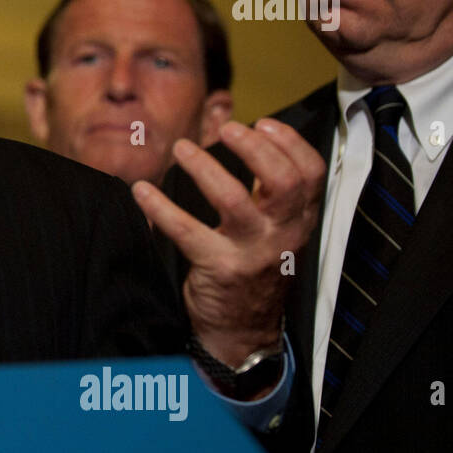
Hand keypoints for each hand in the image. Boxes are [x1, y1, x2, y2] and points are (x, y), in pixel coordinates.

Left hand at [131, 119, 324, 367]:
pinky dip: (160, 207)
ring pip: (234, 200)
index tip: (263, 122)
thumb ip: (267, 190)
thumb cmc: (255, 268)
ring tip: (181, 149)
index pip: (310, 173)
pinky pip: (187, 231)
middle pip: (283, 181)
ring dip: (204, 169)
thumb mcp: (275, 230)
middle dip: (255, 148)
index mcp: (299, 220)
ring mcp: (252, 252)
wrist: (243, 330)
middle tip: (226, 129)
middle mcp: (283, 234)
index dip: (290, 143)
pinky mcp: (219, 268)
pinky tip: (142, 191)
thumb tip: (242, 135)